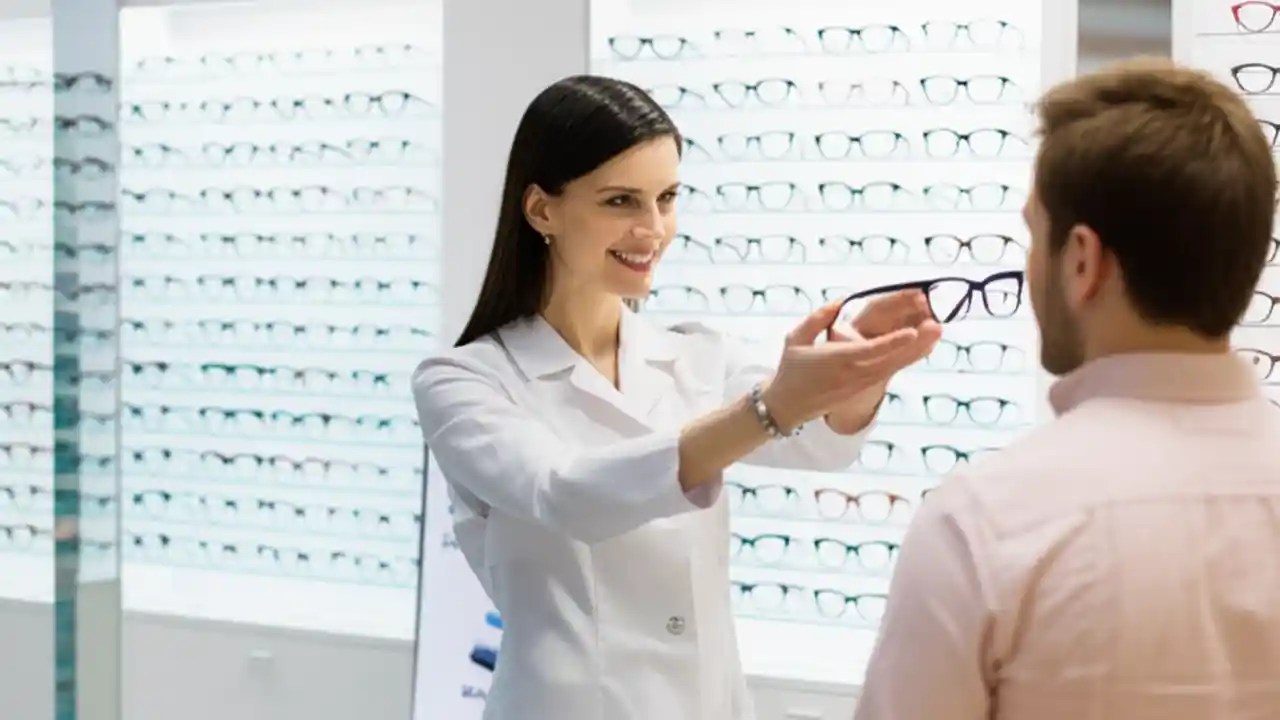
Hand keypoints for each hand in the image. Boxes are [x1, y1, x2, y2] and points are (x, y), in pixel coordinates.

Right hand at [759, 301, 928, 433]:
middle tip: (939, 327)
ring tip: (937, 333)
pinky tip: (921, 348)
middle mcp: (854, 373)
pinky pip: (890, 371)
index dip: (893, 342)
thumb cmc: (791, 369)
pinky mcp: (863, 388)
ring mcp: (861, 383)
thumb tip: (840, 301)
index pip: (871, 350)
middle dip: (917, 344)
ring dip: (917, 350)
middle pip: (891, 359)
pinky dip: (906, 359)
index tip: (913, 332)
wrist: (788, 406)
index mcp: (837, 359)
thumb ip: (818, 318)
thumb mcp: (796, 338)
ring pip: (894, 366)